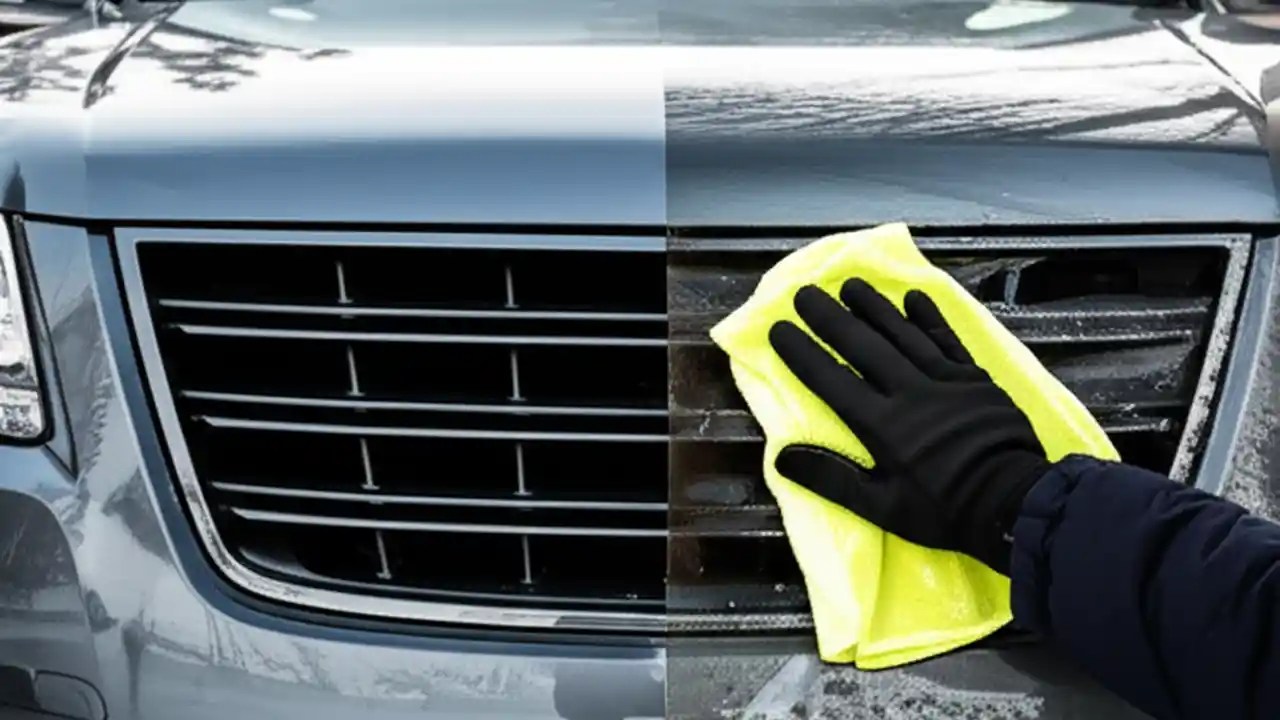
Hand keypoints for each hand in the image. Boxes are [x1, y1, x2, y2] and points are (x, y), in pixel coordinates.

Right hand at [768, 279, 1048, 573]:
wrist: (1013, 503)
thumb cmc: (943, 510)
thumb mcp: (881, 507)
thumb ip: (832, 479)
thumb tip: (783, 456)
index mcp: (882, 425)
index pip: (831, 380)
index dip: (803, 353)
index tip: (780, 330)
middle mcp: (909, 392)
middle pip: (863, 346)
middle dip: (830, 318)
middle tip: (804, 292)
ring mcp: (944, 380)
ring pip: (902, 334)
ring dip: (873, 307)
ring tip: (849, 284)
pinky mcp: (974, 378)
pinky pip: (946, 339)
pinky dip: (929, 317)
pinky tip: (912, 297)